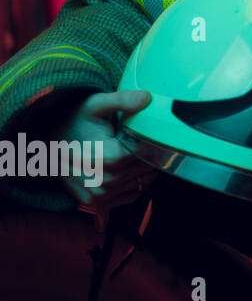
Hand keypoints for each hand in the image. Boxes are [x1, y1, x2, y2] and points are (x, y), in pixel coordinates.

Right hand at [51, 89, 158, 227]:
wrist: (49, 141)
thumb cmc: (76, 119)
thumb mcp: (97, 104)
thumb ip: (122, 100)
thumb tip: (147, 97)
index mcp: (105, 157)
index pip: (146, 153)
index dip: (153, 142)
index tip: (152, 132)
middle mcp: (102, 180)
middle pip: (145, 168)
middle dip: (151, 154)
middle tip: (145, 140)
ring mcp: (99, 194)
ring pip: (142, 182)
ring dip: (145, 168)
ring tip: (135, 152)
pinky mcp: (97, 202)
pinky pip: (132, 194)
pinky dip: (136, 182)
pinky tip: (129, 167)